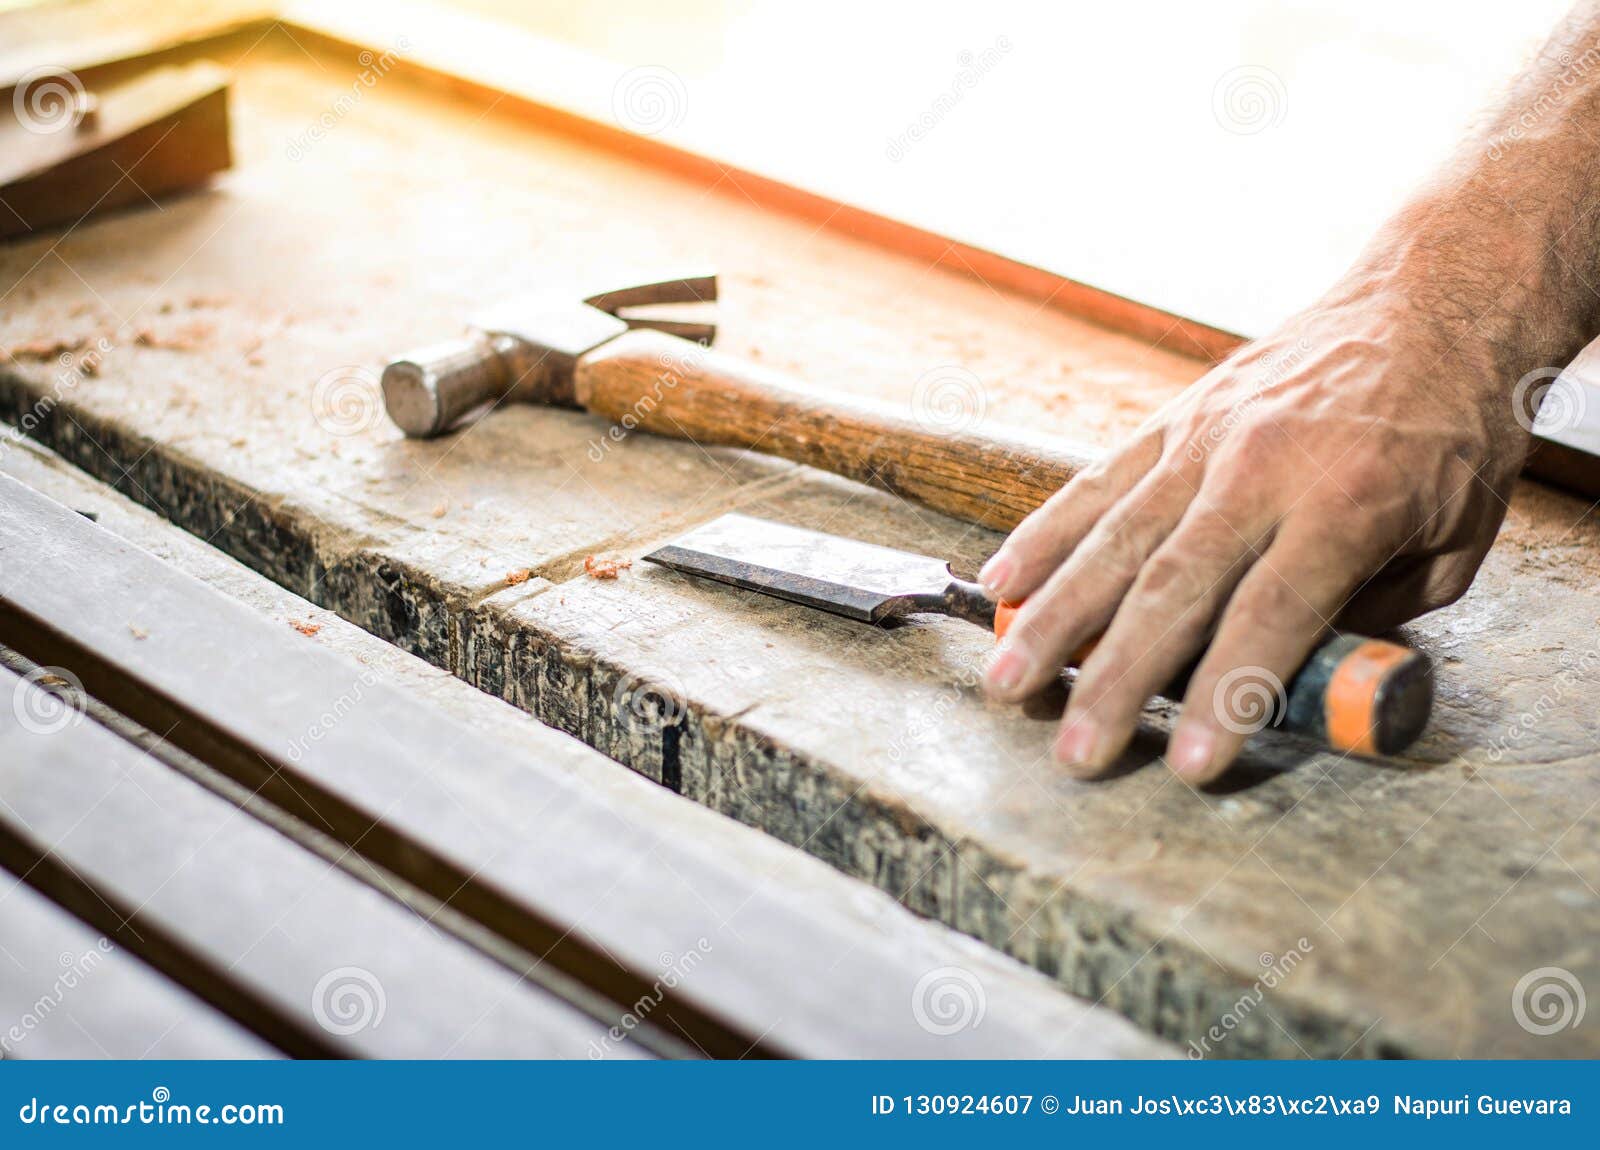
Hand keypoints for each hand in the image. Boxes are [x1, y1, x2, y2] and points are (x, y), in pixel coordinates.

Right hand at [979, 278, 1528, 782]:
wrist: (1429, 301)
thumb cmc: (1451, 433)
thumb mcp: (1453, 543)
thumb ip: (1370, 617)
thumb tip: (1287, 677)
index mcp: (1349, 502)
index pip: (1271, 616)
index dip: (1223, 694)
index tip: (1185, 763)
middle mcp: (1263, 468)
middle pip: (1172, 589)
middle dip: (1114, 681)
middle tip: (1072, 752)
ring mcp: (1206, 439)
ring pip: (1114, 541)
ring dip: (1053, 619)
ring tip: (1008, 681)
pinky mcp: (1174, 419)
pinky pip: (1096, 483)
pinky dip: (1044, 535)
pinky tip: (1001, 582)